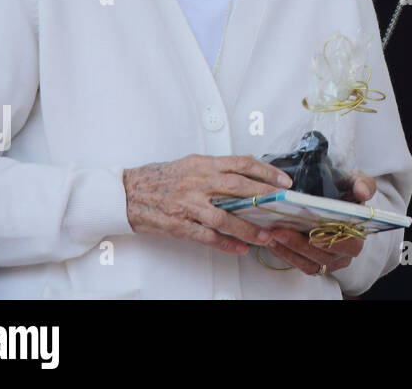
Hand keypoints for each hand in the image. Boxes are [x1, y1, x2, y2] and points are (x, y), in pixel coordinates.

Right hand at [122, 154, 291, 254]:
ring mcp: (188, 205)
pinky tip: (239, 247)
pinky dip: (225, 243)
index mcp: (203, 165)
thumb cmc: (161, 177)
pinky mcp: (178, 224)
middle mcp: (198, 182)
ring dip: (247, 228)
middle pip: (238, 188)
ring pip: (224, 217)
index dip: (266, 171)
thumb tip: (248, 168)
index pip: (242, 164)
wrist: (128, 193)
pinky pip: (206, 236)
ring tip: (264, 235)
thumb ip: (218, 167)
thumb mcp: (192, 163)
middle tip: (283, 205)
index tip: (283, 181)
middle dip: (265, 197)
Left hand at [262, 171, 377, 276]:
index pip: (346, 242)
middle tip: (278, 230)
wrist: (338, 201)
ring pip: (309, 262)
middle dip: (298, 243)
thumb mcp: (357, 182)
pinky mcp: (316, 265)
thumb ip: (363, 183)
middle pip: (322, 254)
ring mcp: (332, 261)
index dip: (327, 239)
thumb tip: (362, 191)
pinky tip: (270, 241)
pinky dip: (283, 254)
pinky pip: (299, 265)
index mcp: (359, 233)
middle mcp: (347, 252)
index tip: (310, 231)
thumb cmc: (347, 191)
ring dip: (287, 249)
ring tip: (269, 235)